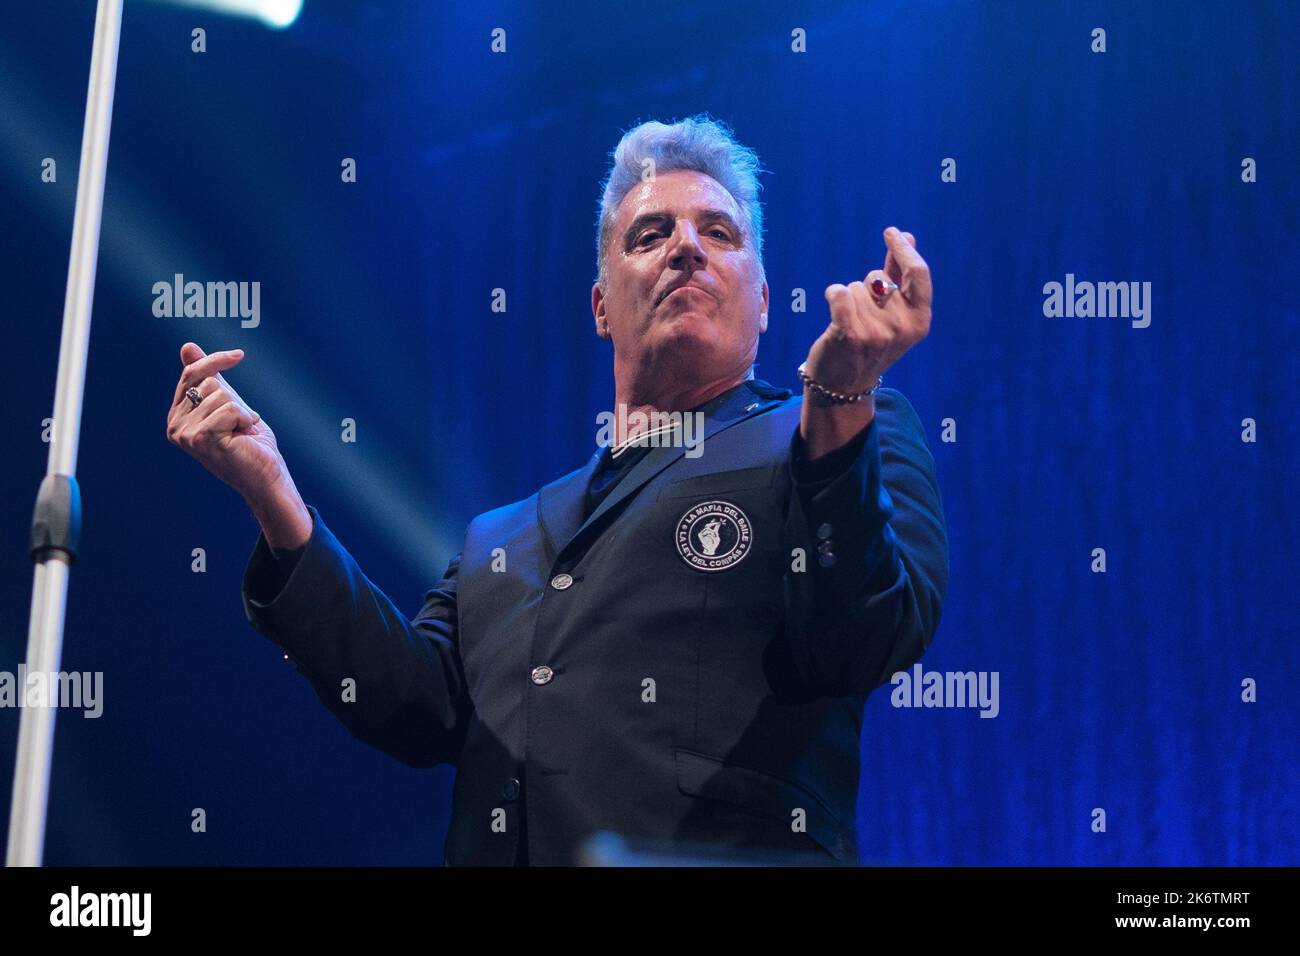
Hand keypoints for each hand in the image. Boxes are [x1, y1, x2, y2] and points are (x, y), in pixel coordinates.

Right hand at [165, 342, 287, 504]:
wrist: (266, 476)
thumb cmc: (250, 443)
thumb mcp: (227, 403)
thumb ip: (208, 378)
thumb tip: (187, 346)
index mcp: (178, 416)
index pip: (190, 374)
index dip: (215, 361)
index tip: (239, 355)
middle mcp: (175, 426)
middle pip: (209, 382)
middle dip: (234, 400)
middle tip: (239, 424)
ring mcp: (185, 434)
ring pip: (221, 395)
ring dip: (241, 412)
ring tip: (241, 433)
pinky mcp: (201, 439)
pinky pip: (228, 408)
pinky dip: (244, 418)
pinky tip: (243, 436)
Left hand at [804, 226, 931, 394]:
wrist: (843, 385)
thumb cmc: (869, 342)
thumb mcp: (893, 313)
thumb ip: (900, 274)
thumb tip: (908, 236)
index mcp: (920, 321)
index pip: (919, 273)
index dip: (904, 249)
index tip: (890, 233)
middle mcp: (902, 328)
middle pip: (879, 278)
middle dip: (866, 287)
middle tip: (863, 316)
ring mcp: (877, 334)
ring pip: (855, 287)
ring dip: (848, 299)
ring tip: (850, 324)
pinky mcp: (850, 336)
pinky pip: (840, 293)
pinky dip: (833, 294)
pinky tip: (833, 306)